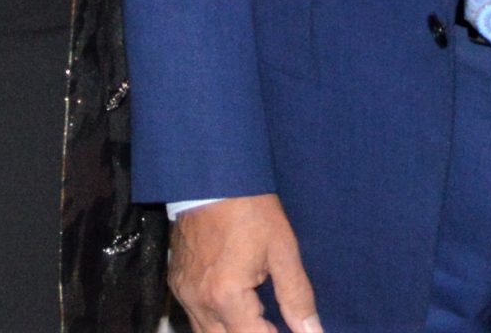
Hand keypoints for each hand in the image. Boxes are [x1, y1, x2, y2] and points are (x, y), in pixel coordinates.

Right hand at [170, 196, 321, 332]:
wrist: (210, 174)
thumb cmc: (249, 207)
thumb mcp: (282, 250)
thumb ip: (298, 298)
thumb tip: (313, 332)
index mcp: (226, 296)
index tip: (288, 326)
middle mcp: (199, 300)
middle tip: (273, 324)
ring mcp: (183, 291)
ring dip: (233, 331)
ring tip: (256, 316)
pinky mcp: (176, 281)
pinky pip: (196, 317)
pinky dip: (217, 321)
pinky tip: (236, 305)